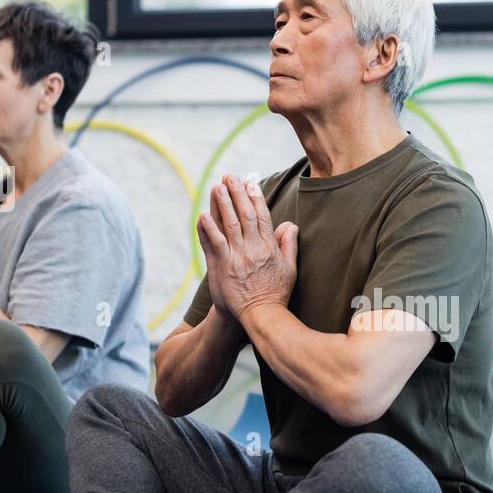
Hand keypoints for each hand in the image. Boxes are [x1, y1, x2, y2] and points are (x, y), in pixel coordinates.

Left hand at [196, 174, 297, 322]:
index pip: (263, 216)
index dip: (256, 197)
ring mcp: (237, 257)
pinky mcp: (223, 267)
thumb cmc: (276, 293)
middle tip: (230, 176)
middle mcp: (254, 249)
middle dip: (237, 193)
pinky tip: (203, 214)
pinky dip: (208, 228)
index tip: (250, 183)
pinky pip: (214, 243)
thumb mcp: (290, 268)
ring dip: (222, 204)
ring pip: (229, 225)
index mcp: (270, 248)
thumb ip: (289, 245)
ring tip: (217, 187)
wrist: (261, 315)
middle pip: (245, 215)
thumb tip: (290, 225)